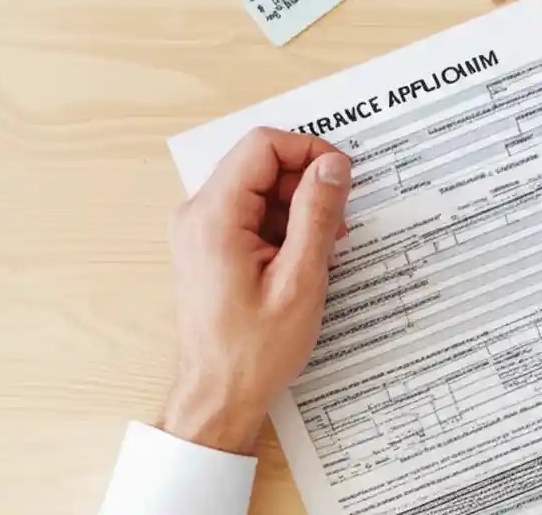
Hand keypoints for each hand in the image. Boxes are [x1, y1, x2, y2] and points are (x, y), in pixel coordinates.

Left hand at [160, 127, 350, 453]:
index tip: (343, 178)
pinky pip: (252, 214)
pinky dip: (284, 225)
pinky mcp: (209, 246)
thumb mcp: (300, 278)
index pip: (263, 145)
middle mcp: (198, 214)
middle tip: (339, 224)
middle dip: (308, 183)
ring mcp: (200, 230)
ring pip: (260, 188)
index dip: (310, 151)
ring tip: (324, 248)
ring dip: (299, 207)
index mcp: (214, 216)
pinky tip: (304, 258)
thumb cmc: (256, 349)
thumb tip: (334, 165)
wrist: (218, 396)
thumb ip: (317, 213)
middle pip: (261, 164)